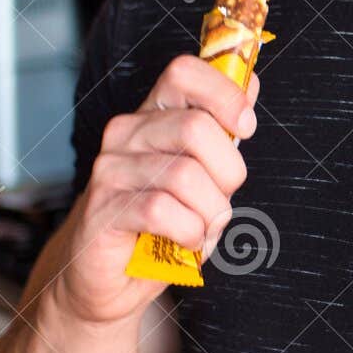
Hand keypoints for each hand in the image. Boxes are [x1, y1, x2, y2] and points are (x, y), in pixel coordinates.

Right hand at [52, 57, 260, 324]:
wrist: (109, 279)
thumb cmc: (160, 225)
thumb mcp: (201, 175)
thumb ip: (221, 133)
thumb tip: (249, 83)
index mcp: (152, 116)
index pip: (184, 72)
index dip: (224, 94)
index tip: (245, 128)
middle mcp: (126, 134)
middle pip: (196, 128)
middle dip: (227, 173)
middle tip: (222, 202)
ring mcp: (110, 169)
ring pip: (185, 175)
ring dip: (210, 212)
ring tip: (203, 228)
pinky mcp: (103, 208)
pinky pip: (163, 211)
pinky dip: (189, 232)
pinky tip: (185, 240)